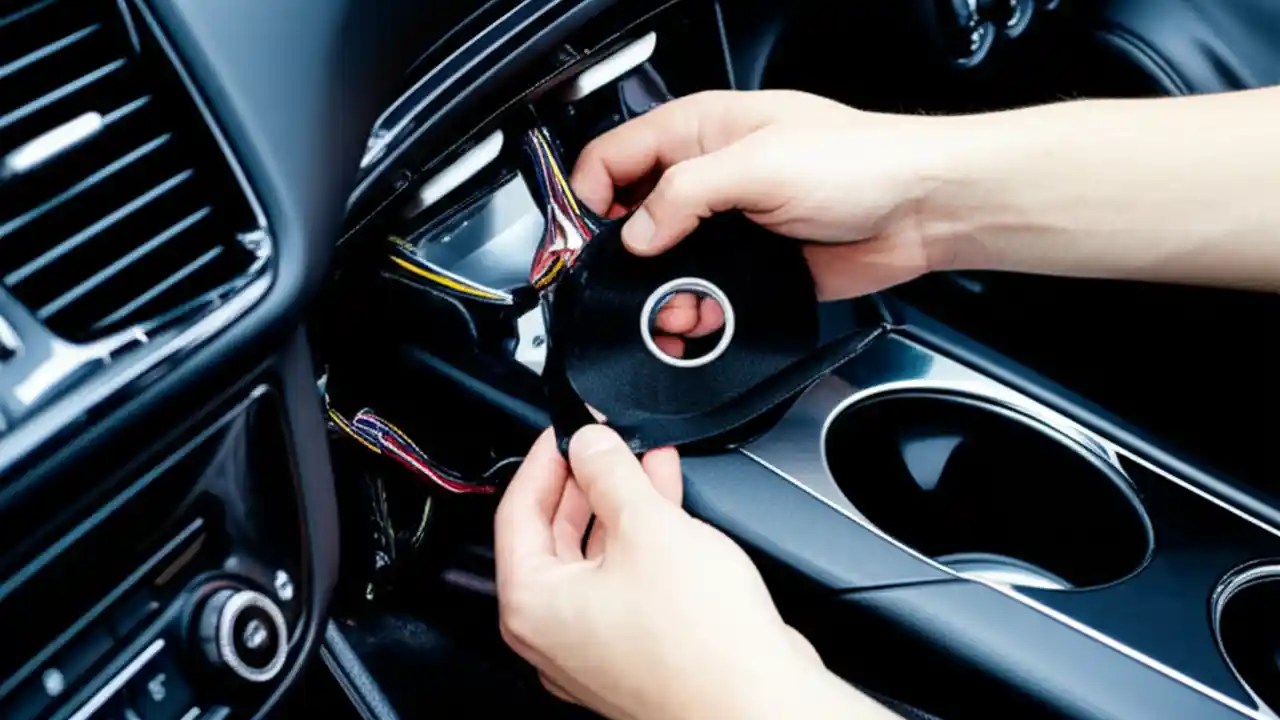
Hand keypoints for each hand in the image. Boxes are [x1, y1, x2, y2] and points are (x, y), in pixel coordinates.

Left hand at [495, 426, 891, 719]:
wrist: (759, 704)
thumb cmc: (701, 644)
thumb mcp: (648, 527)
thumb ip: (610, 473)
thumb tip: (589, 443)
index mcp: (533, 605)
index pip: (517, 510)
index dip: (546, 459)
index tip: (568, 428)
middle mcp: (555, 634)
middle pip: (555, 534)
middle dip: (588, 479)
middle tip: (608, 441)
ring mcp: (596, 647)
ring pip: (596, 557)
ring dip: (621, 504)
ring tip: (648, 460)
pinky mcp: (637, 651)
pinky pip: (626, 581)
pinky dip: (643, 540)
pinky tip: (669, 506)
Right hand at [571, 89, 954, 312]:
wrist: (922, 211)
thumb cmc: (862, 162)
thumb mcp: (758, 165)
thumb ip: (685, 195)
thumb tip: (636, 232)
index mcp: (703, 130)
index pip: (616, 154)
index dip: (590, 192)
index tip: (583, 235)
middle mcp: (711, 176)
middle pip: (634, 214)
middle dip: (622, 252)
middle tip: (622, 279)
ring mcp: (732, 223)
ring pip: (667, 261)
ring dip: (660, 288)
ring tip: (670, 304)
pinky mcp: (754, 266)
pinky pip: (707, 292)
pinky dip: (697, 310)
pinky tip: (704, 315)